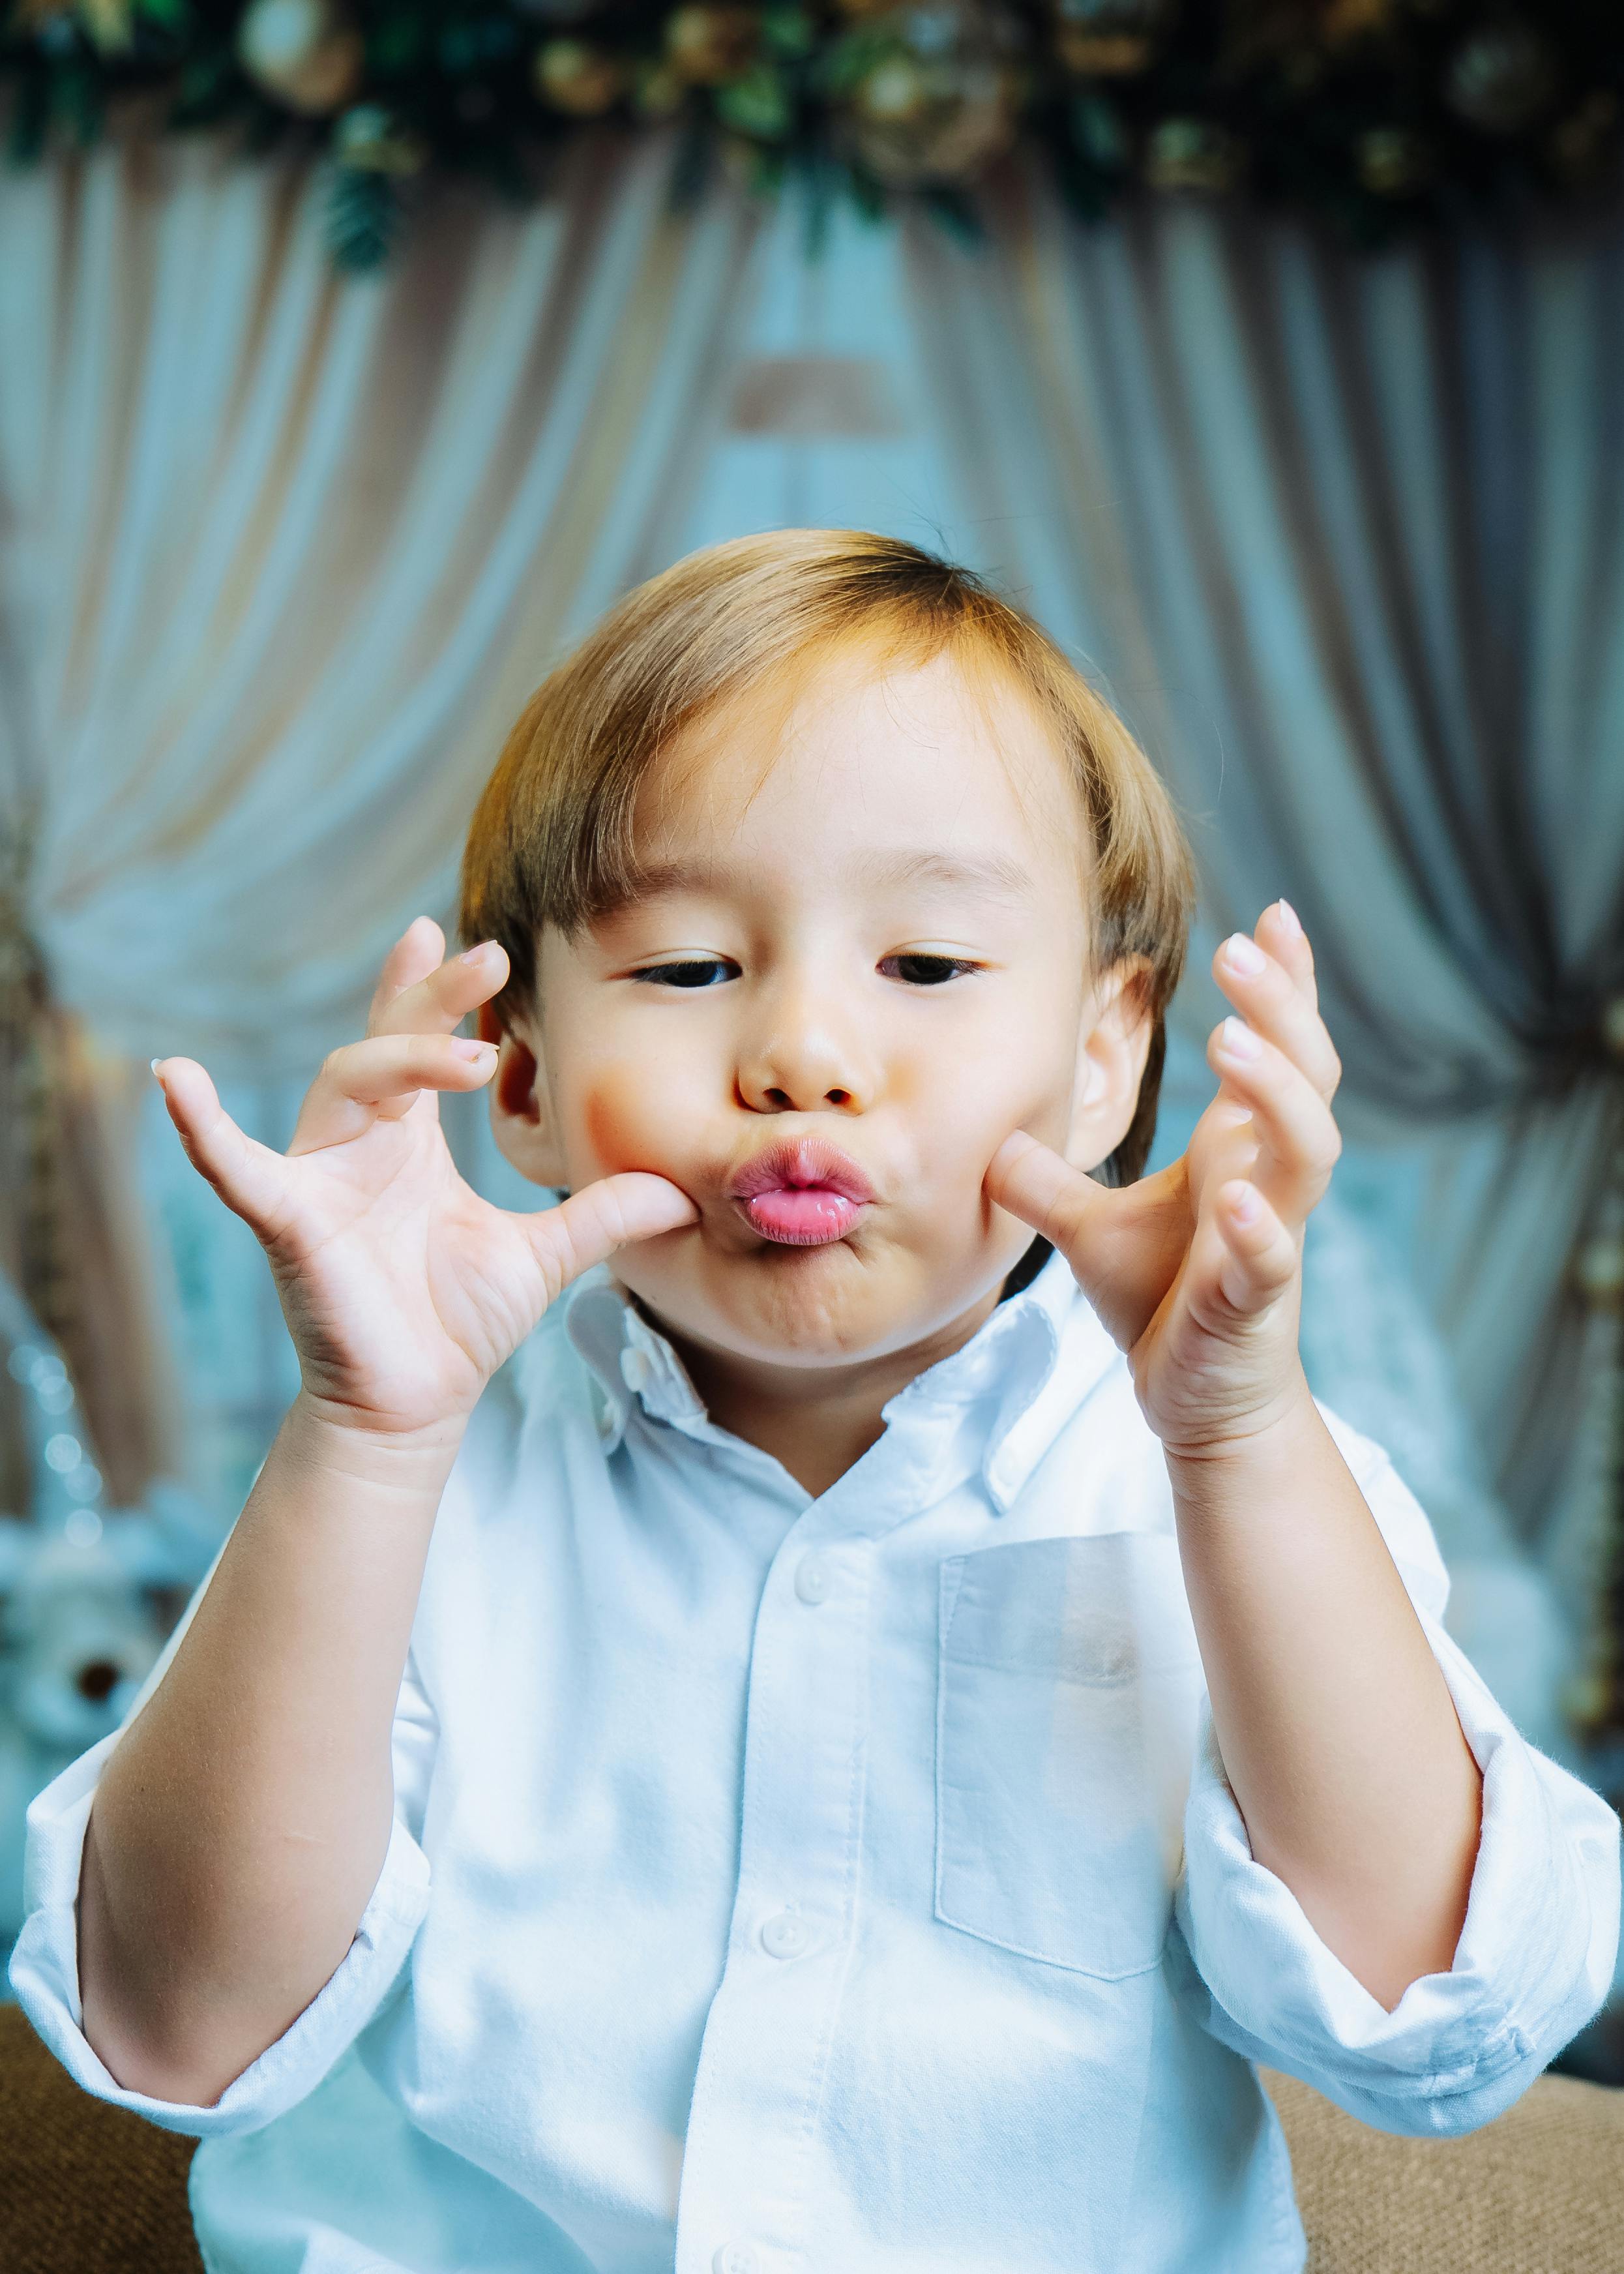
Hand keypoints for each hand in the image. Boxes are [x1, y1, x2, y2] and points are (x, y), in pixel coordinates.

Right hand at [152, 917, 697, 1437]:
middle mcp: (358, 1146)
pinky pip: (236, 1166)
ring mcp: (318, 1179)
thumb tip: (679, 1191)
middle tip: (486, 953)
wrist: (414, 1409)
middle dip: (430, 998)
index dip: (429, 989)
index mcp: (408, 1144)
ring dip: (400, 1056)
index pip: (415, 1044)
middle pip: (383, 1043)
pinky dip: (201, 1126)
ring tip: (469, 1055)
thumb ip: (601, 1216)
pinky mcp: (288, 1223)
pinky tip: (173, 1077)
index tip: (458, 936)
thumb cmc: (456, 1328)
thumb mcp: (544, 1257)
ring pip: (343, 1081)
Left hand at [985, 900, 1341, 1454]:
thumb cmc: (1164, 1303)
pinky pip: (1270, 1260)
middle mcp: (1270, 1181)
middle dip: (1285, 1009)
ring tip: (1232, 1040)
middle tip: (1242, 949)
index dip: (1287, 983)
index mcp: (1240, 1149)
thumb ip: (1043, 1178)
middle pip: (1311, 1075)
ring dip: (1277, 1092)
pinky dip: (1260, 1230)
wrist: (1200, 1403)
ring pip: (1309, 1152)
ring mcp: (1273, 1240)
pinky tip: (1238, 1200)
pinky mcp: (1257, 1303)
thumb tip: (988, 1135)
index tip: (1275, 913)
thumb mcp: (1088, 1228)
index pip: (1281, 1049)